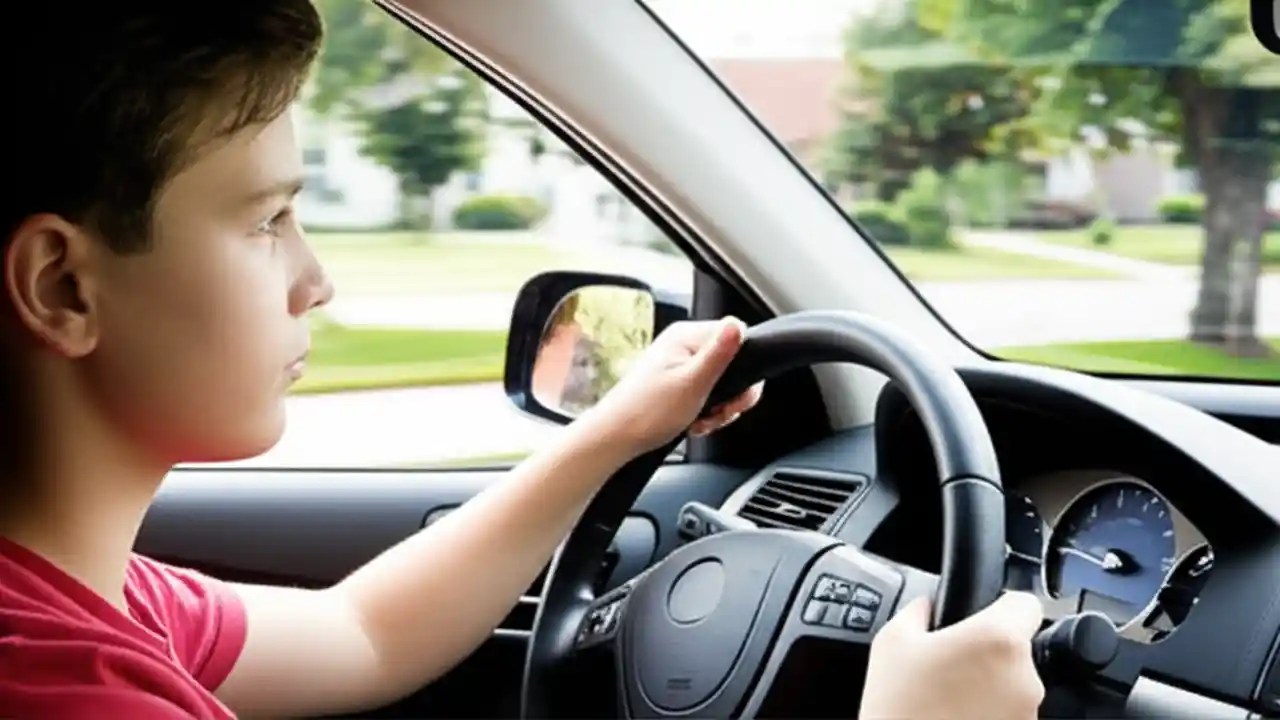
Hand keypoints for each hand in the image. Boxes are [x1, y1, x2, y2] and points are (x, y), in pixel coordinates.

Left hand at [586, 317, 762, 455]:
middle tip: (719, 412)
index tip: (737, 393)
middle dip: (731, 395)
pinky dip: (705, 413)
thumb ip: (718, 354)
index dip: (744, 367)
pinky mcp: (677, 384)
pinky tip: (694, 424)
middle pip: (732, 363)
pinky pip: (706, 394)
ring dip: (718, 409)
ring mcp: (679, 365)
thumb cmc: (647, 412)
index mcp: (686, 336)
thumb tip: (738, 324)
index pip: (737, 335)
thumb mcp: (692, 383)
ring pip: (722, 383)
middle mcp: (683, 345)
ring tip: (701, 421)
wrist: (615, 438)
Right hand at [860, 592, 1044, 719]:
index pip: (1026, 604)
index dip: (1004, 606)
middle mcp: (1023, 676)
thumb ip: (919, 611)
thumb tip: (928, 607)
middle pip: (1017, 648)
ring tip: (951, 696)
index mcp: (997, 639)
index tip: (987, 615)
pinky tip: (959, 715)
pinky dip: (991, 711)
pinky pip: (1010, 712)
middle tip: (952, 665)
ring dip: (991, 685)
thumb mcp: (892, 641)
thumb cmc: (898, 707)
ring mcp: (1027, 712)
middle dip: (989, 653)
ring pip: (1014, 683)